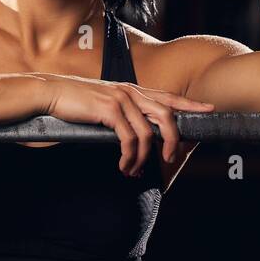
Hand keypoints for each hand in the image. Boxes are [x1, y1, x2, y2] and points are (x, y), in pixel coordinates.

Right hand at [34, 73, 213, 175]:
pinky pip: (129, 139)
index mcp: (131, 89)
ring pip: (148, 132)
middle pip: (166, 114)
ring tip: (134, 171)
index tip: (209, 110)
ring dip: (144, 158)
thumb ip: (121, 111)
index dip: (189, 104)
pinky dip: (129, 157)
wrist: (50, 93)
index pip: (167, 96)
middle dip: (172, 140)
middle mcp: (130, 91)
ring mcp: (120, 99)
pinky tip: (123, 166)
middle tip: (169, 159)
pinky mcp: (109, 110)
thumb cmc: (73, 100)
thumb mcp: (102, 102)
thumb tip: (133, 132)